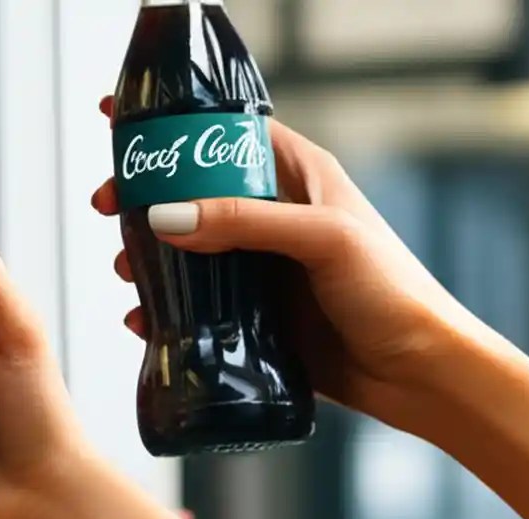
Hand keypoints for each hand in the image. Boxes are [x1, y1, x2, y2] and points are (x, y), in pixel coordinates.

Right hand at [91, 96, 486, 433]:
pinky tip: (144, 322)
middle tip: (109, 209)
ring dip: (148, 259)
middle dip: (145, 200)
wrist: (419, 376)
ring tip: (126, 272)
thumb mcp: (324, 242)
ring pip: (186, 252)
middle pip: (193, 194)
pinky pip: (194, 307)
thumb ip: (246, 222)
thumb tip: (167, 217)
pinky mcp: (252, 318)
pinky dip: (163, 311)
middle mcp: (275, 219)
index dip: (176, 132)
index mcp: (300, 180)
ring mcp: (260, 270)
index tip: (129, 139)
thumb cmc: (393, 294)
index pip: (228, 137)